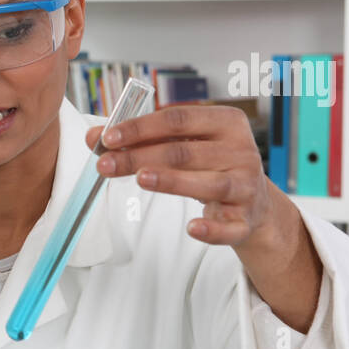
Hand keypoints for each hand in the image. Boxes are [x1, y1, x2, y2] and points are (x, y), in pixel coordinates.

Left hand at [88, 104, 273, 246]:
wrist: (254, 201)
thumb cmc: (211, 165)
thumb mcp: (183, 145)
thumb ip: (141, 139)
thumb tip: (93, 137)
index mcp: (226, 123)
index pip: (178, 119)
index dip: (141, 127)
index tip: (109, 137)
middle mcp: (241, 151)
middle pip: (184, 152)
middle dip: (141, 157)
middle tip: (106, 164)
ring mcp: (246, 186)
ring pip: (209, 184)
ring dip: (173, 181)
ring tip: (140, 179)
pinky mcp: (245, 220)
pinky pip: (230, 228)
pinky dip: (212, 229)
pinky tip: (192, 228)